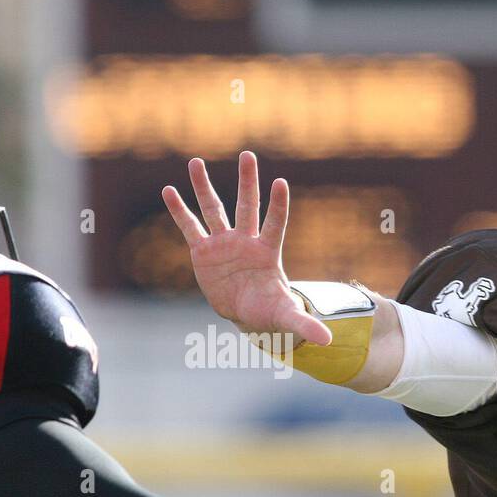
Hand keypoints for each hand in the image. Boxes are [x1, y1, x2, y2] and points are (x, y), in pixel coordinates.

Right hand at [162, 151, 331, 344]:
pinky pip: (190, 228)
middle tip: (248, 155)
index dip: (278, 206)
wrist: (245, 311)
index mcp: (267, 251)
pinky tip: (168, 190)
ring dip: (204, 186)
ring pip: (214, 209)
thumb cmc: (269, 309)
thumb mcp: (285, 317)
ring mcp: (223, 243)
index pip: (275, 223)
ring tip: (195, 161)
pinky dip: (179, 210)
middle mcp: (246, 240)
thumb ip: (304, 324)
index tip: (280, 182)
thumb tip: (328, 341)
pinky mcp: (203, 251)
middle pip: (247, 205)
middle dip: (247, 182)